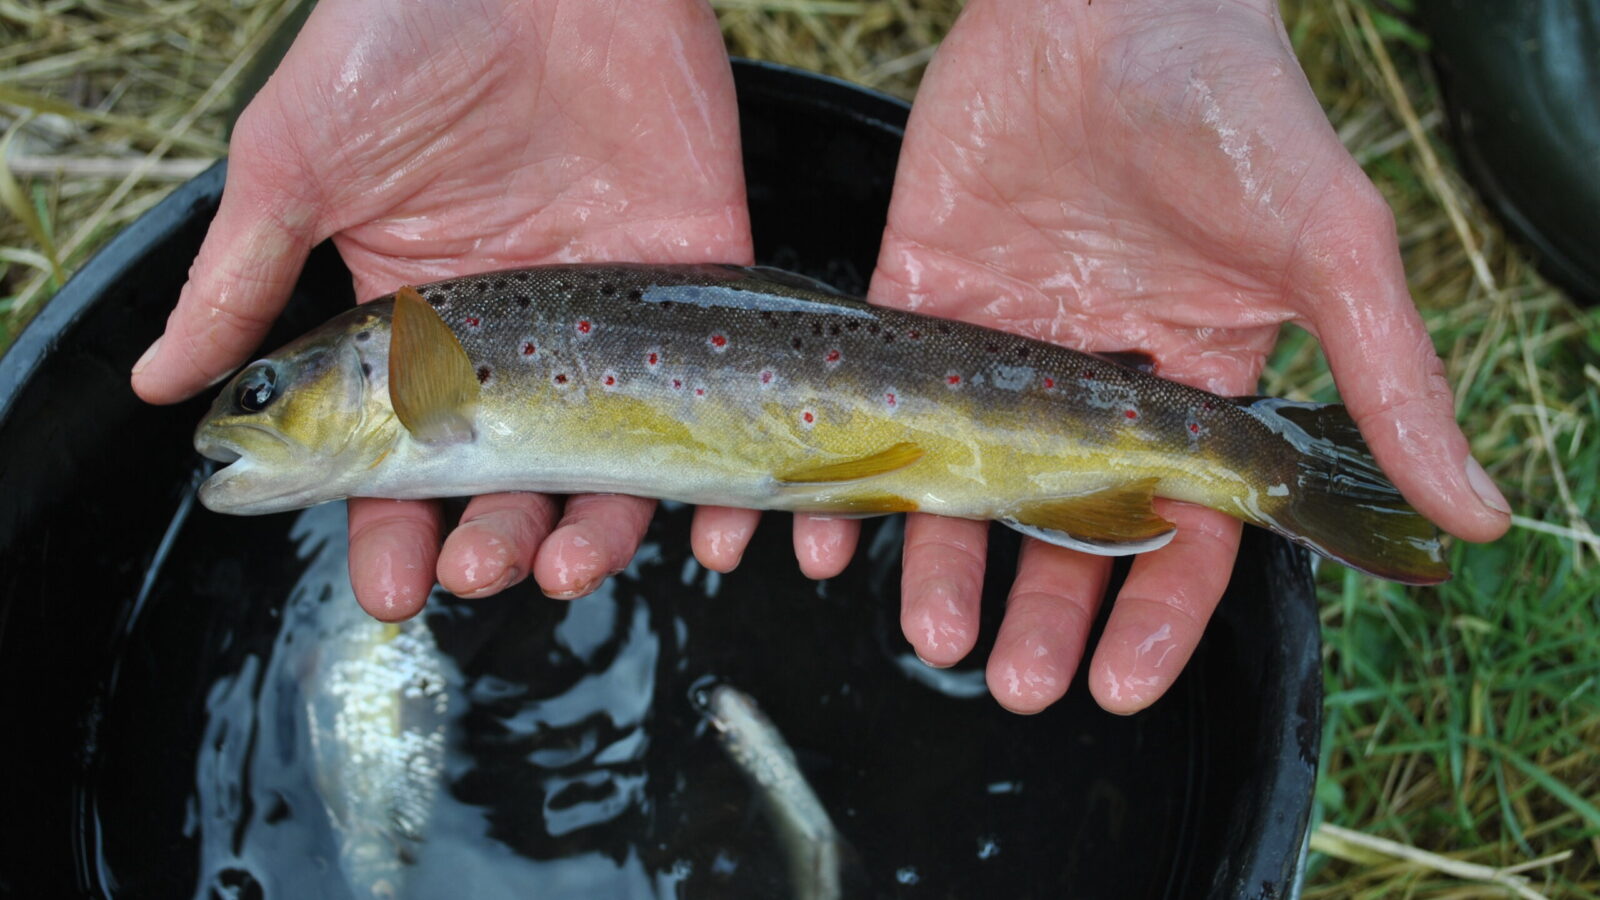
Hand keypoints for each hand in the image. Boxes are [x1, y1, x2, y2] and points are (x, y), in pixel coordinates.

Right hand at [130, 0, 755, 617]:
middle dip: (494, 541)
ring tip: (574, 567)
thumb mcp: (297, 157)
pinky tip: (714, 527)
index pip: (400, 453)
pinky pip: (714, 388)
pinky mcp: (694, 271)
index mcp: (413, 313)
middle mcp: (513, 329)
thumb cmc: (402, 30)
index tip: (395, 590)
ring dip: (596, 532)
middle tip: (483, 570)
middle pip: (508, 475)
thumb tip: (163, 388)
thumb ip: (244, 277)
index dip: (391, 529)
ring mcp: (605, 308)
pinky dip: (721, 470)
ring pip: (611, 457)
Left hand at [864, 0, 1509, 713]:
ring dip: (952, 565)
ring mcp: (1005, 342)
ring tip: (933, 633)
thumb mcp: (1330, 246)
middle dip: (1045, 612)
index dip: (1156, 616)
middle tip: (1017, 684)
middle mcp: (1097, 380)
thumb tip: (1475, 516)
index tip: (1123, 687)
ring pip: (970, 480)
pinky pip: (885, 399)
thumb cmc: (1235, 106)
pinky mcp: (920, 293)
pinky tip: (838, 535)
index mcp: (1198, 384)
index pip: (1182, 532)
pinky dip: (861, 465)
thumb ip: (1389, 380)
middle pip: (1069, 527)